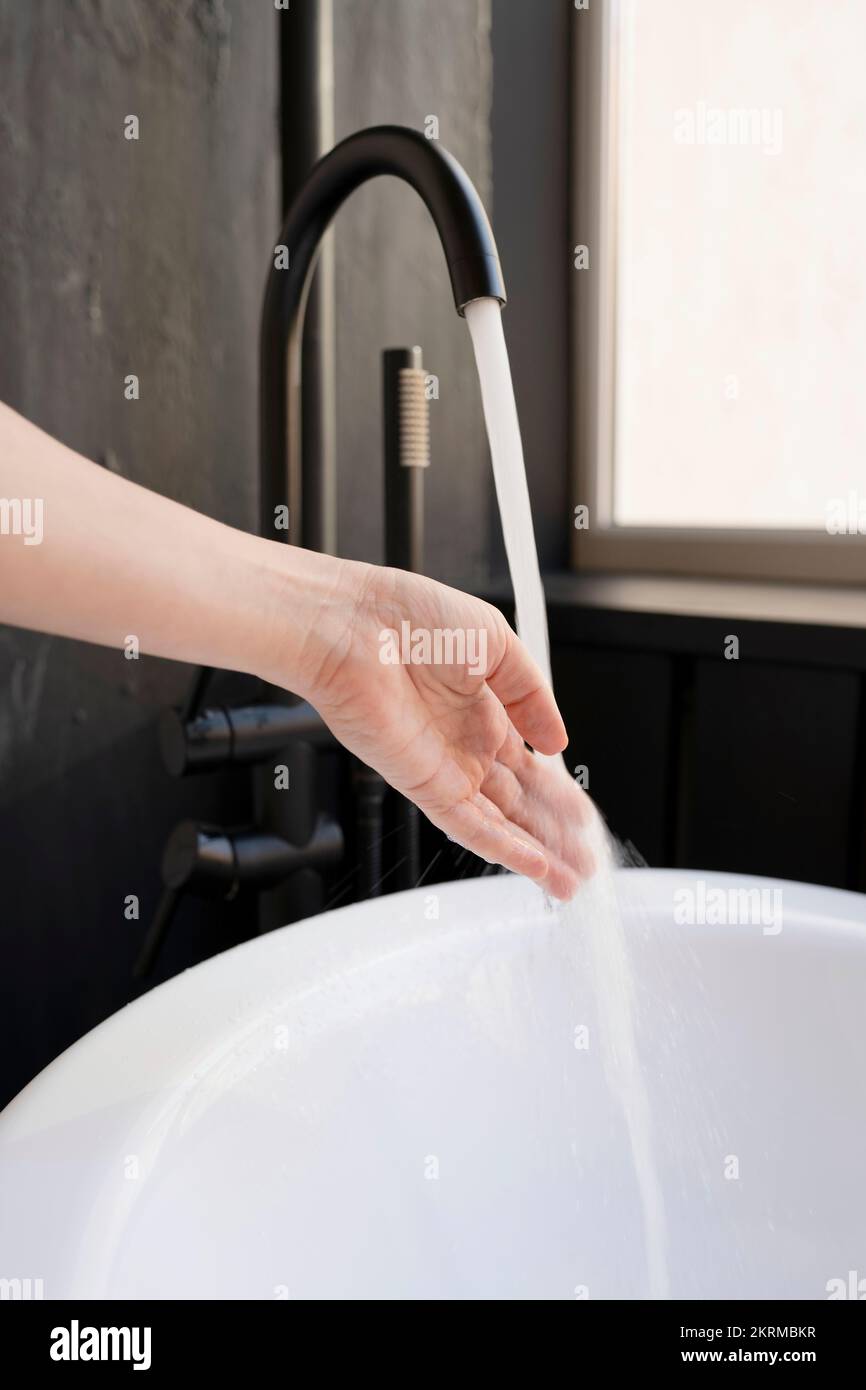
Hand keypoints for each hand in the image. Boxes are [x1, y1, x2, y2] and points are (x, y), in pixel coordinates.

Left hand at [268, 558, 596, 899]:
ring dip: (538, 851)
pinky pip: (470, 826)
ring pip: (500, 822)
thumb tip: (557, 740)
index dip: (558, 792)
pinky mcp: (423, 784)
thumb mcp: (497, 641)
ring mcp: (444, 768)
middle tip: (586, 856)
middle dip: (555, 831)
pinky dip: (504, 848)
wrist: (352, 625)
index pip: (527, 765)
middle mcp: (463, 744)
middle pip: (518, 801)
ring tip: (572, 876)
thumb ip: (532, 694)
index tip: (582, 814)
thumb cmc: (407, 616)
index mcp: (481, 709)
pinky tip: (535, 865)